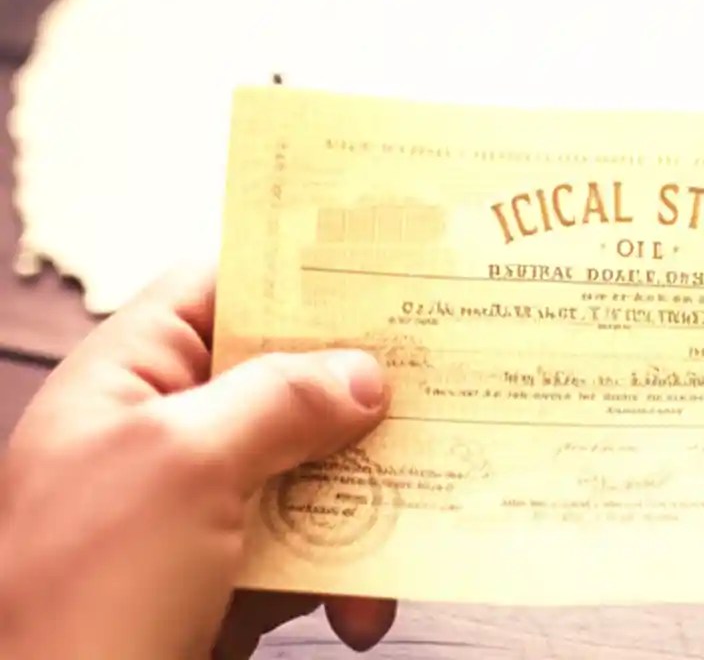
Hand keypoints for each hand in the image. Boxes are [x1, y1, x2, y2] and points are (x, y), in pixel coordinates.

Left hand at [0, 264, 397, 657]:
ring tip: (405, 528)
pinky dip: (346, 575)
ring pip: (311, 472)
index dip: (293, 277)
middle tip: (434, 398)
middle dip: (358, 403)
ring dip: (366, 504)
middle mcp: (165, 437)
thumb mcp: (185, 464)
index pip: (216, 290)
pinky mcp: (226, 579)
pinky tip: (359, 609)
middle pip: (285, 385)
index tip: (382, 278)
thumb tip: (362, 374)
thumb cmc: (85, 592)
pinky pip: (310, 549)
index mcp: (129, 381)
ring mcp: (198, 512)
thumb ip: (280, 400)